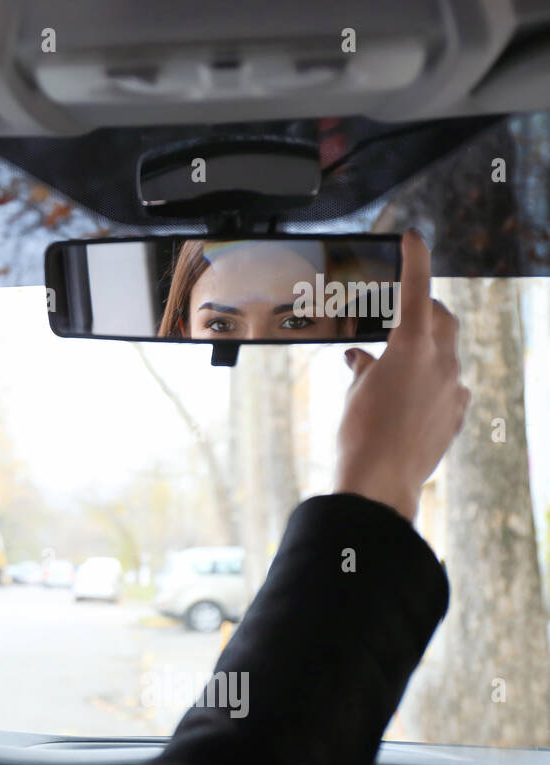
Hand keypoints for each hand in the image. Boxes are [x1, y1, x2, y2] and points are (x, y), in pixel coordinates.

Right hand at [333, 230, 470, 521]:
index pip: (418, 289)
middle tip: (403, 314)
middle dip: (426, 311)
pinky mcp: (455, 416)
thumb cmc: (359, 434)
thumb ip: (363, 368)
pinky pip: (448, 388)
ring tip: (394, 369)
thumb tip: (360, 358)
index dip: (415, 259)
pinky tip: (407, 402)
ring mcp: (453, 390)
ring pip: (446, 355)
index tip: (414, 238)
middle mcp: (441, 362)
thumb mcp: (353, 393)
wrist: (380, 482)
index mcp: (413, 347)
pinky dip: (430, 385)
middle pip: (442, 319)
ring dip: (425, 352)